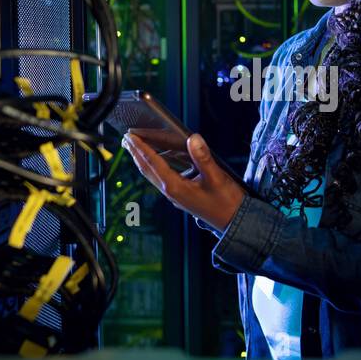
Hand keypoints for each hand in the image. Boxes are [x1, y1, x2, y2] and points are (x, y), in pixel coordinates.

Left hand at [121, 129, 246, 231]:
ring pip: (153, 176)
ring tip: (136, 150)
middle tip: (126, 140)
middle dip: (136, 154)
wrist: (234, 222)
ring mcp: (176, 196)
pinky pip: (162, 180)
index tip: (130, 136)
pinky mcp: (182, 197)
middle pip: (147, 170)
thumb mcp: (216, 177)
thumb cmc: (226, 202)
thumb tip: (192, 139)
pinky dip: (155, 169)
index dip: (140, 148)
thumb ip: (203, 157)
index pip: (153, 163)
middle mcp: (171, 192)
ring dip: (143, 161)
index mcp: (175, 187)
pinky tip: (158, 164)